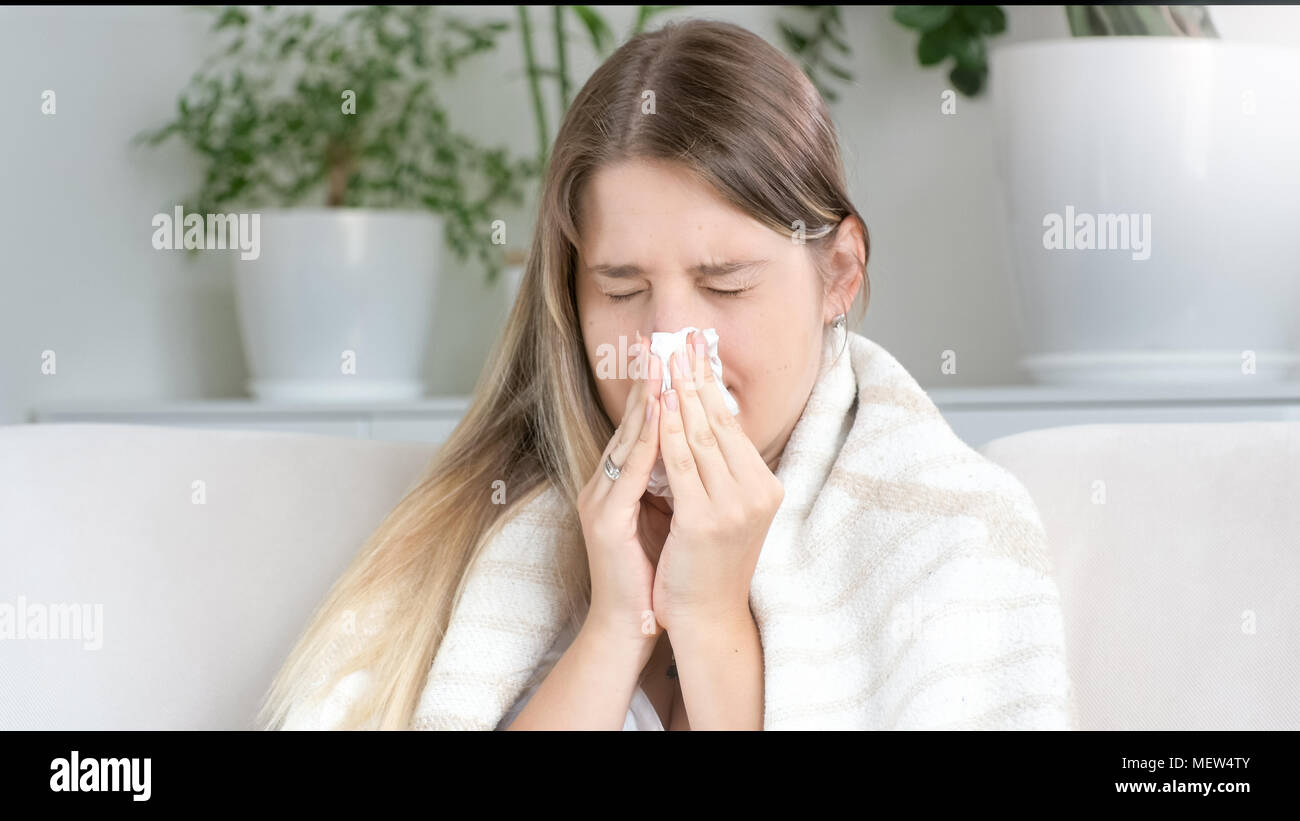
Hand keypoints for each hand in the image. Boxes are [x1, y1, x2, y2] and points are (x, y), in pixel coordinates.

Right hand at [576, 333, 666, 647]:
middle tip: (666, 338)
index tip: (675, 352)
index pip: (641, 424)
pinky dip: (646, 441)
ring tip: (664, 362)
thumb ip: (671, 482)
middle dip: (650, 379)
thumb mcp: (663, 517)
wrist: (628, 625)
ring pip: (628, 439)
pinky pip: (629, 472)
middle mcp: (604, 485)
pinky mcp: (605, 521)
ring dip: (648, 398)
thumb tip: (694, 448)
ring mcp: (600, 501)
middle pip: (631, 422)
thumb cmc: (651, 575)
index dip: (657, 387)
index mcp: (618, 484)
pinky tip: (661, 416)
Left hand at [651, 330, 784, 635]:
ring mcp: (733, 506)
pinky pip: (681, 465)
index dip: (711, 383)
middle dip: (697, 375)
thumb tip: (708, 421)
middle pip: (719, 420)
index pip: (732, 423)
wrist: (706, 619)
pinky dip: (667, 430)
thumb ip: (720, 471)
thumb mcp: (723, 510)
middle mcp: (756, 491)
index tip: (696, 347)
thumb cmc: (708, 565)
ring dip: (680, 391)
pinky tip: (657, 402)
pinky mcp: (705, 521)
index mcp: (763, 485)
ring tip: (666, 356)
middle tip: (681, 335)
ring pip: (701, 435)